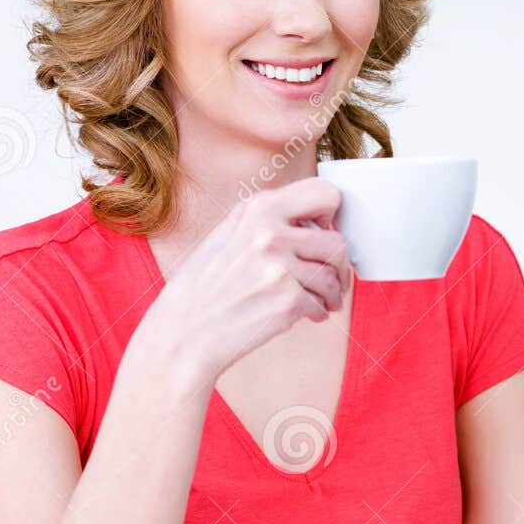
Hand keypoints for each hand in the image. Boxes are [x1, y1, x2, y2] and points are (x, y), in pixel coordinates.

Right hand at [138, 178, 352, 383]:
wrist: (183, 331)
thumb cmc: (207, 287)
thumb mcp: (230, 234)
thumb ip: (270, 221)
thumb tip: (321, 222)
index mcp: (257, 208)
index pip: (324, 192)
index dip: (332, 215)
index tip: (324, 234)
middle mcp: (269, 232)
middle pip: (337, 241)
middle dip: (340, 265)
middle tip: (333, 278)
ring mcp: (279, 266)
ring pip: (334, 276)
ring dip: (332, 293)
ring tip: (321, 301)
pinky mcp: (287, 301)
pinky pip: (323, 304)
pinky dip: (319, 313)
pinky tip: (305, 315)